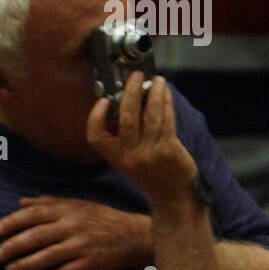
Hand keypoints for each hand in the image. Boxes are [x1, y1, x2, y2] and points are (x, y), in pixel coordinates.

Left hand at [0, 196, 151, 269]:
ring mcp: (83, 245)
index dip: (12, 222)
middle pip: (36, 236)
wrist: (136, 236)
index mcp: (69, 210)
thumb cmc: (104, 219)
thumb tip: (20, 202)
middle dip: (12, 246)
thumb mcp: (79, 204)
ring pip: (47, 256)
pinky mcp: (92, 262)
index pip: (34, 214)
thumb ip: (49, 203)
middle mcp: (74, 226)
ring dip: (25, 264)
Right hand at [86, 73, 197, 207]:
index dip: (96, 117)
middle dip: (131, 92)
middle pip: (127, 117)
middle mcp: (129, 155)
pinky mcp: (168, 149)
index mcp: (115, 156)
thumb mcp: (129, 157)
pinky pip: (166, 120)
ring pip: (150, 115)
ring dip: (154, 94)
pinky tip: (166, 94)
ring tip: (157, 80)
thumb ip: (124, 135)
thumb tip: (128, 99)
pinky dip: (166, 104)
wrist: (173, 193)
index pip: (95, 136)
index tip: (104, 100)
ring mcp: (150, 152)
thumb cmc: (151, 170)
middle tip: (136, 76)